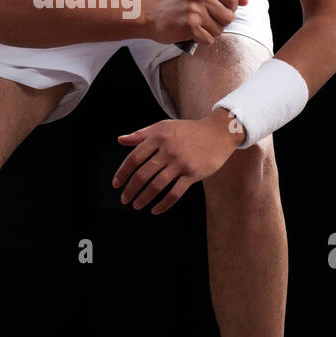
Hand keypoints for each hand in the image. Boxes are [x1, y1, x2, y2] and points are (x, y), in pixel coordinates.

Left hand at [112, 109, 244, 214]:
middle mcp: (168, 150)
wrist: (218, 132)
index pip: (134, 158)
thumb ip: (141, 134)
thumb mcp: (163, 126)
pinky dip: (163, 204)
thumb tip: (120, 140)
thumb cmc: (188, 130)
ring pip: (157, 185)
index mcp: (158, 138)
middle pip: (143, 174)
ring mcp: (181, 163)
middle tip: (124, 199)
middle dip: (131, 189)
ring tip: (136, 205)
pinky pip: (175, 193)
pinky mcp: (193, 174)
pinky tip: (155, 209)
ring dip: (143, 198)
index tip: (116, 184)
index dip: (123, 173)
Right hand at [144, 0, 247, 45]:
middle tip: (206, 20)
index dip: (231, 7)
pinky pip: (209, 39)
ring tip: (197, 26)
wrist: (150, 15)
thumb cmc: (176, 4)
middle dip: (220, 22)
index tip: (221, 9)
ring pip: (220, 30)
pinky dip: (202, 40)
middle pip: (229, 16)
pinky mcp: (189, 26)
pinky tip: (192, 33)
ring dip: (210, 32)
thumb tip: (246, 0)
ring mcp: (194, 10)